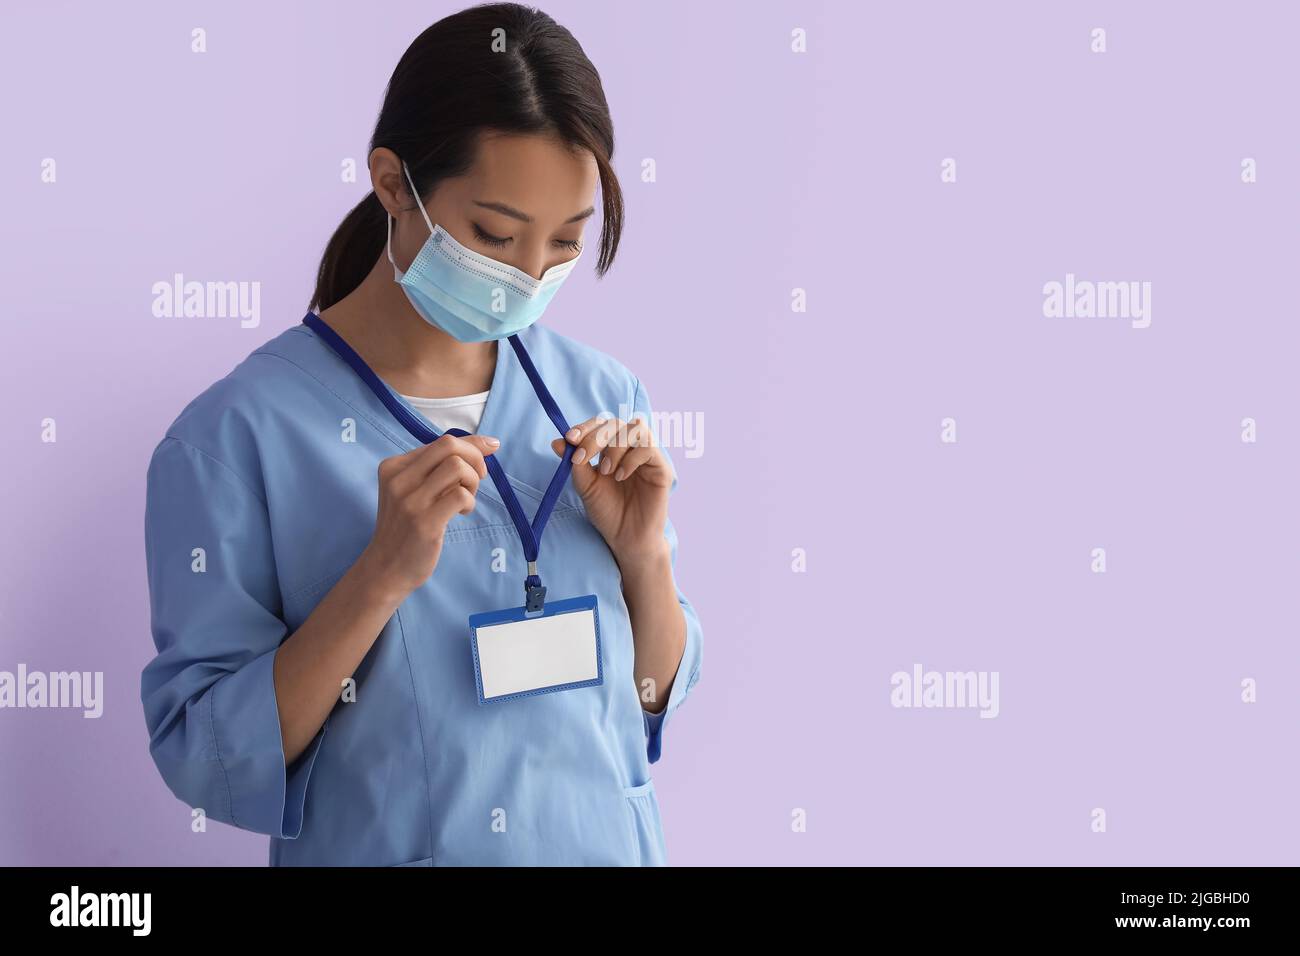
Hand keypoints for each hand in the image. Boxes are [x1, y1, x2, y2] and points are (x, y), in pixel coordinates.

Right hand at [359, 433, 500, 600]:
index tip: (490, 449)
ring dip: (472, 481)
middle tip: (479, 478)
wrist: (385, 569)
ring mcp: (410, 501)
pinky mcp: (424, 522)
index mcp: (393, 467)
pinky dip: (469, 501)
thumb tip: (487, 444)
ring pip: (457, 467)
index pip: (441, 441)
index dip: (472, 445)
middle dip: (475, 457)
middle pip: (449, 446)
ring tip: (466, 498)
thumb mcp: (412, 491)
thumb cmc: (406, 528)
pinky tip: (462, 512)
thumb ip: (438, 468)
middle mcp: (398, 479)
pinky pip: (460, 495)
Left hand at [551, 416, 672, 569]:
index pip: (601, 424)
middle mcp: (631, 448)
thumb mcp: (585, 486)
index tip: (569, 439)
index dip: (585, 427)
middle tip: (583, 458)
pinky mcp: (661, 468)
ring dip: (615, 447)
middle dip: (595, 437)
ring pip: (635, 429)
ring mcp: (647, 456)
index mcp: (612, 449)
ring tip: (606, 471)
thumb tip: (558, 441)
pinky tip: (621, 476)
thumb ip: (576, 463)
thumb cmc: (607, 512)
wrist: (625, 538)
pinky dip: (630, 459)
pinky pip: (648, 448)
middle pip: (616, 423)